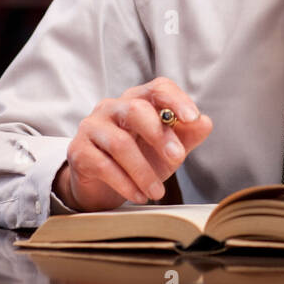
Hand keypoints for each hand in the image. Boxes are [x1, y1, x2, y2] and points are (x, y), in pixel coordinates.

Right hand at [53, 77, 212, 211]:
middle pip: (136, 110)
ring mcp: (92, 126)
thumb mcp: (167, 151)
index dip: (176, 99)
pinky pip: (103, 164)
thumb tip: (205, 123)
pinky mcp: (78, 150)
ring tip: (157, 191)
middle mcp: (112, 107)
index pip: (158, 88)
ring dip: (143, 171)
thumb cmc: (138, 160)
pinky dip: (125, 183)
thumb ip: (186, 136)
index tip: (192, 117)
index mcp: (137, 100)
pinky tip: (139, 195)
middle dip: (160, 135)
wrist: (101, 187)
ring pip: (120, 142)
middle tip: (177, 158)